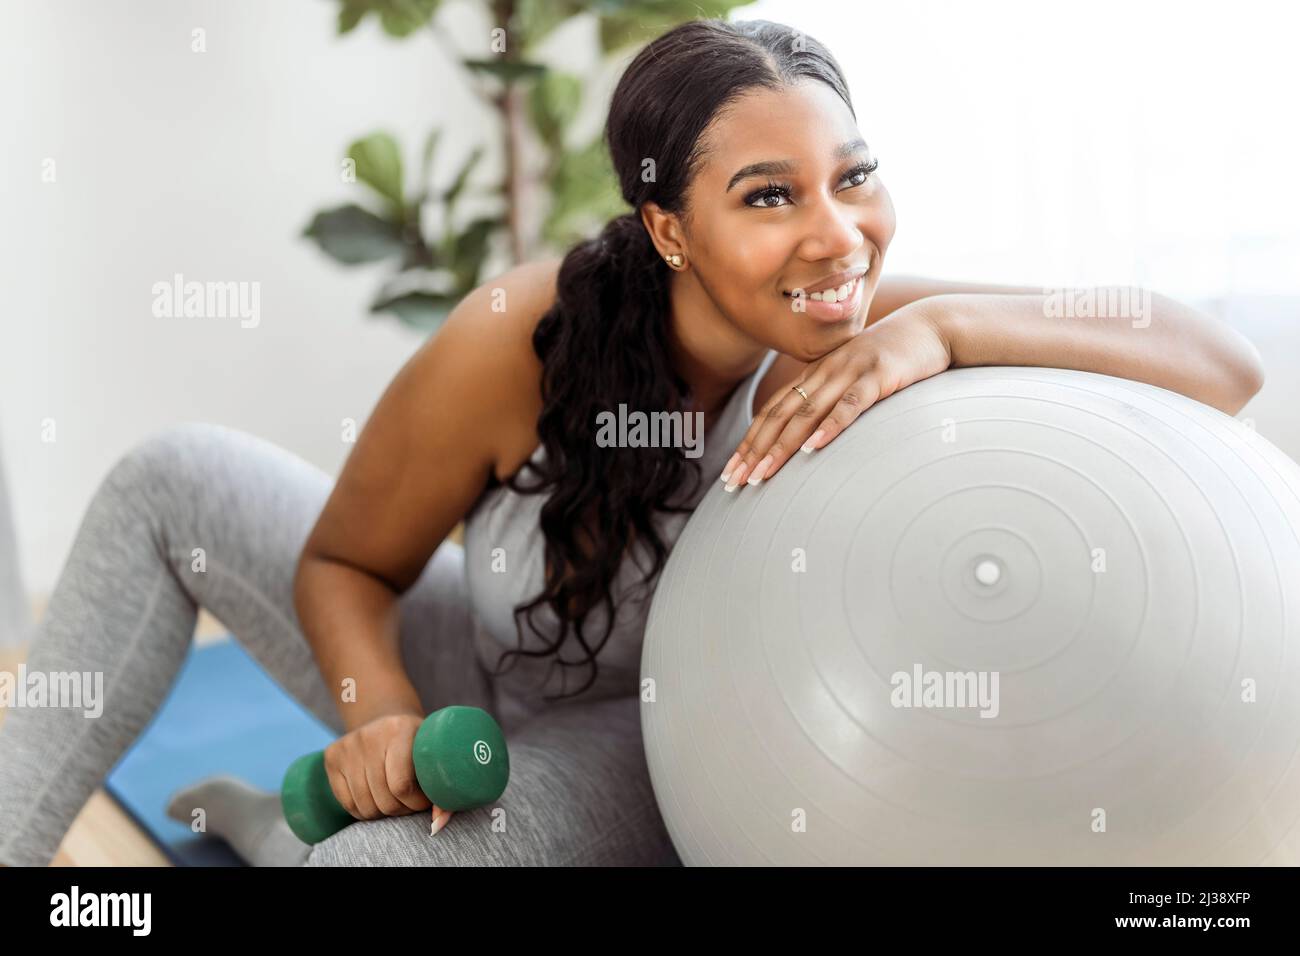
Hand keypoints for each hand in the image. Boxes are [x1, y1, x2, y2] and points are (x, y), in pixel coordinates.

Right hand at [323, 711, 452, 832]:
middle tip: (410, 802)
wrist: (385, 718)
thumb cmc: (417, 743)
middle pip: (384, 799)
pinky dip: (364, 811)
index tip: (424, 801)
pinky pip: (348, 804)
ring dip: (383, 813)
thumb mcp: (433, 755)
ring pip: (365, 806)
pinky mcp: (331, 757)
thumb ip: (442, 789)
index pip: (401, 785)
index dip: (416, 803)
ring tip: (395, 801)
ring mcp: (347, 746)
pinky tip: (377, 799)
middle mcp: (370, 736)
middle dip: (402, 809)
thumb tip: (437, 824)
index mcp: (400, 729)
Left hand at [721, 300, 952, 488]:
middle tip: (735, 481)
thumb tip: (809, 439)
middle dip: (754, 451)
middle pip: (779, 415)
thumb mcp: (853, 381)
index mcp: (814, 376)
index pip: (771, 411)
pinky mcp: (877, 376)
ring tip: (763, 474)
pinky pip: (850, 404)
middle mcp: (823, 373)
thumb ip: (830, 403)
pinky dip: (830, 426)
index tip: (731, 472)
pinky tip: (812, 447)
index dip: (749, 442)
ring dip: (782, 446)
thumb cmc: (890, 361)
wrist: (930, 328)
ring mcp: (848, 372)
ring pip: (807, 413)